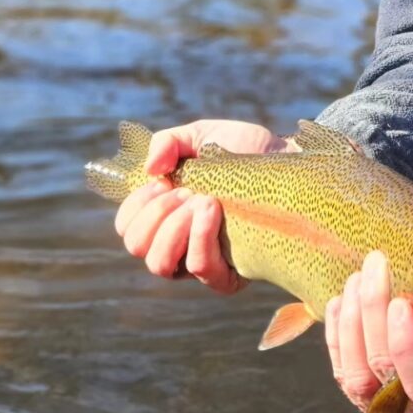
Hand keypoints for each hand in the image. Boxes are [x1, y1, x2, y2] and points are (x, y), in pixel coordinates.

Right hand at [114, 118, 292, 293]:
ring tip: (204, 200)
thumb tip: (150, 170)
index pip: (127, 228)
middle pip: (138, 247)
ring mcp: (201, 262)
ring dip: (175, 227)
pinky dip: (200, 238)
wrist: (285, 157)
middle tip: (188, 190)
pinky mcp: (229, 275)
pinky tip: (213, 210)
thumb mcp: (201, 136)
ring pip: (162, 264)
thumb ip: (167, 143)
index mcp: (164, 215)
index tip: (163, 181)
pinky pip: (202, 270)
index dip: (137, 205)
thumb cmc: (242, 149)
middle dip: (158, 213)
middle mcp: (177, 244)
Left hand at [326, 202, 412, 412]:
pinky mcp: (365, 387)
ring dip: (354, 322)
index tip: (402, 304)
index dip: (409, 350)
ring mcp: (391, 398)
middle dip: (374, 318)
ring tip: (358, 276)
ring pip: (358, 375)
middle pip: (387, 373)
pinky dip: (337, 334)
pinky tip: (342, 297)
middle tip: (375, 266)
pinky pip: (342, 369)